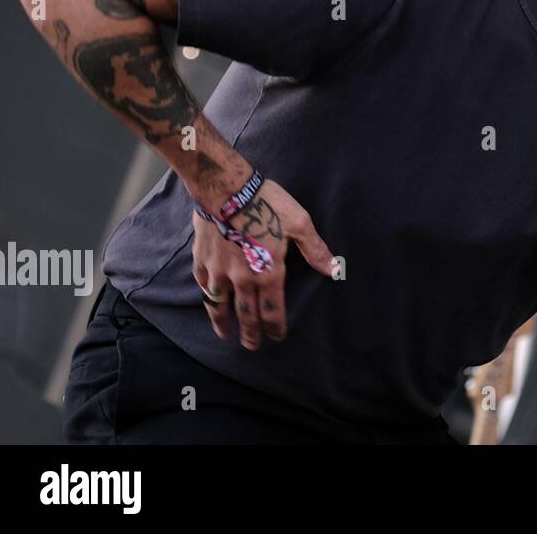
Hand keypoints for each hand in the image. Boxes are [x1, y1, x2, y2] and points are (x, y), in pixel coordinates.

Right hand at [192, 178, 333, 350]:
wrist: (227, 189)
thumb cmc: (267, 204)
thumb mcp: (299, 223)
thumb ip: (315, 250)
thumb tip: (334, 270)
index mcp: (268, 272)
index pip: (272, 310)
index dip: (275, 327)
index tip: (277, 338)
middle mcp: (242, 278)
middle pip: (246, 314)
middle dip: (250, 333)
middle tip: (252, 346)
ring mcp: (219, 271)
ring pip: (220, 305)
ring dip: (223, 322)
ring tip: (226, 334)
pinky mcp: (202, 260)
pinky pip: (204, 285)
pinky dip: (207, 297)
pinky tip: (209, 300)